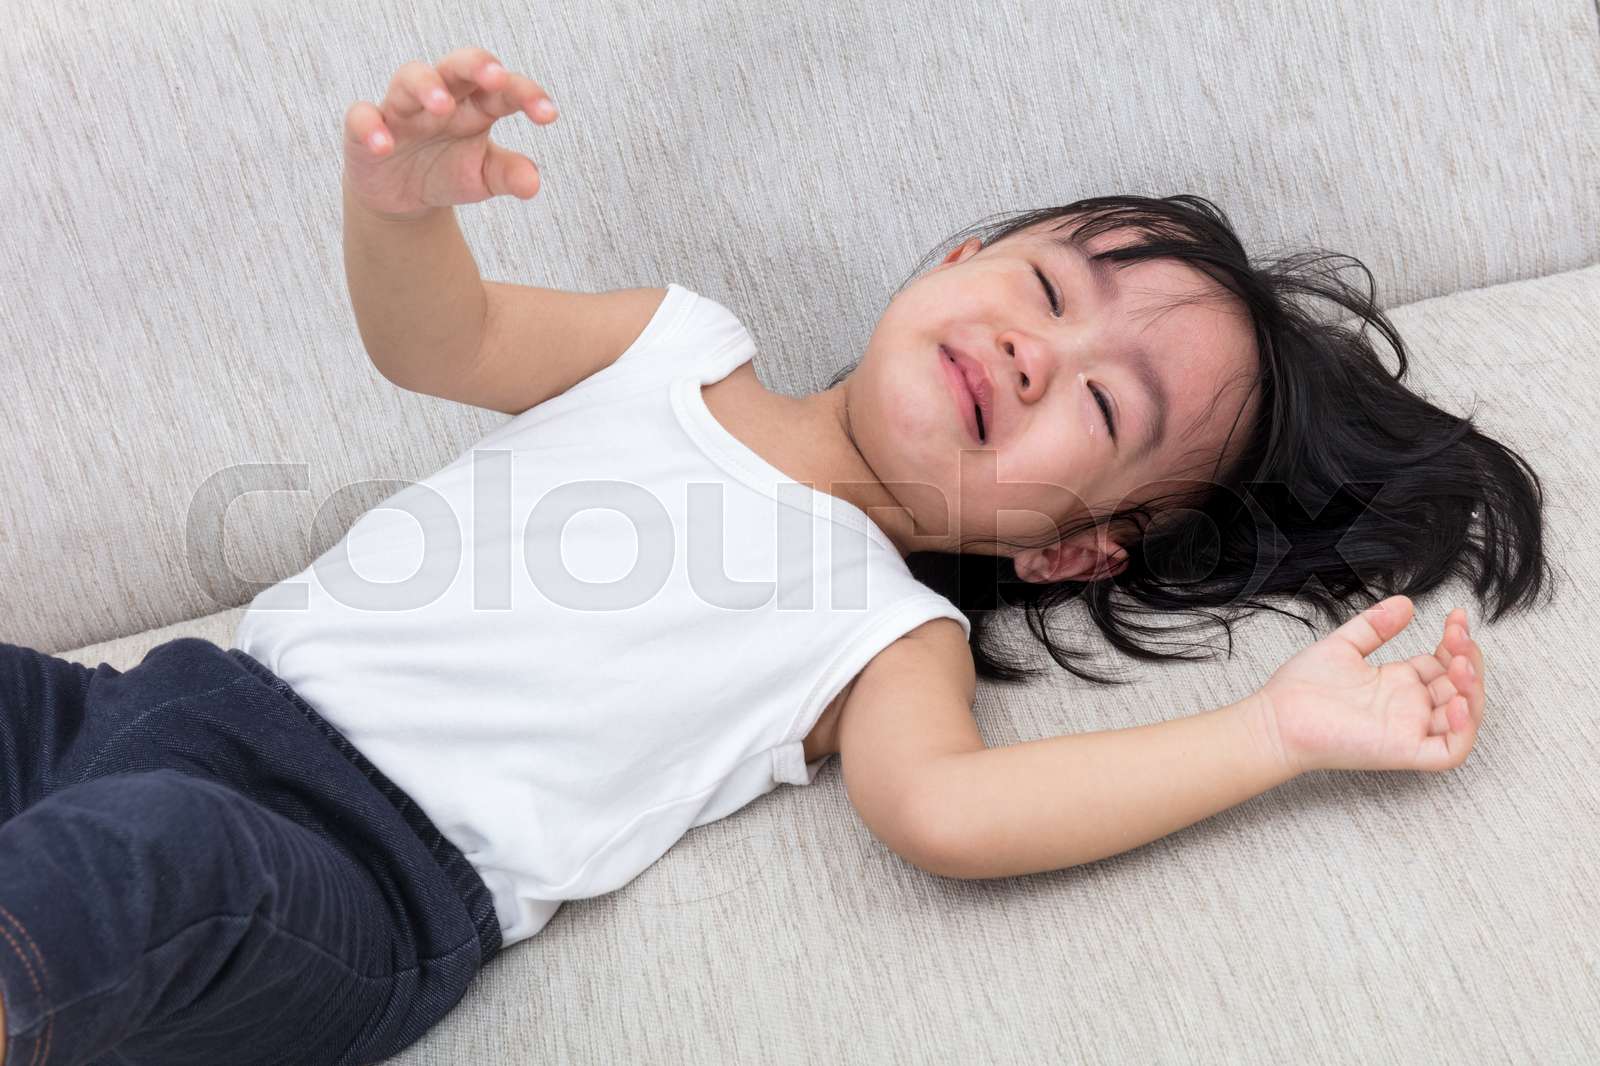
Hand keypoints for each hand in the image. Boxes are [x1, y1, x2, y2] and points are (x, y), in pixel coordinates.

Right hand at [342, 47, 558, 221]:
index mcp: (476, 106)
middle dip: (476, 65)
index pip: (503, 90)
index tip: (548, 115)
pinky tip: (385, 144)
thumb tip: (533, 182)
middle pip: (458, 67)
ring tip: (442, 105)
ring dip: (426, 86)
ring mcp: (402, 109)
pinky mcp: (365, 128)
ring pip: (410, 78)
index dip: (526, 95)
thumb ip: (508, 174)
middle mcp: (441, 98)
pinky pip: (362, 117)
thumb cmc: (449, 171)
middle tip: (495, 77)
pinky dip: (371, 127)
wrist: (404, 197)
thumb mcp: (483, 177)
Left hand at [1254, 595, 1485, 773]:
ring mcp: (1408, 730)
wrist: (1275, 717)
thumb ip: (1375, 626)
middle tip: (1457, 637)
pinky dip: (1462, 731)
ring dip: (1473, 691)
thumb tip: (1406, 602)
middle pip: (1459, 688)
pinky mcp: (1403, 751)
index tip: (1456, 615)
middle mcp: (1407, 707)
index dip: (1457, 642)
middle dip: (1468, 660)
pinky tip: (1457, 702)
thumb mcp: (1344, 646)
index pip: (1443, 664)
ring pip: (1462, 719)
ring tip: (1461, 663)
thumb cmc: (1301, 689)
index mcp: (1396, 683)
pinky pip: (1448, 752)